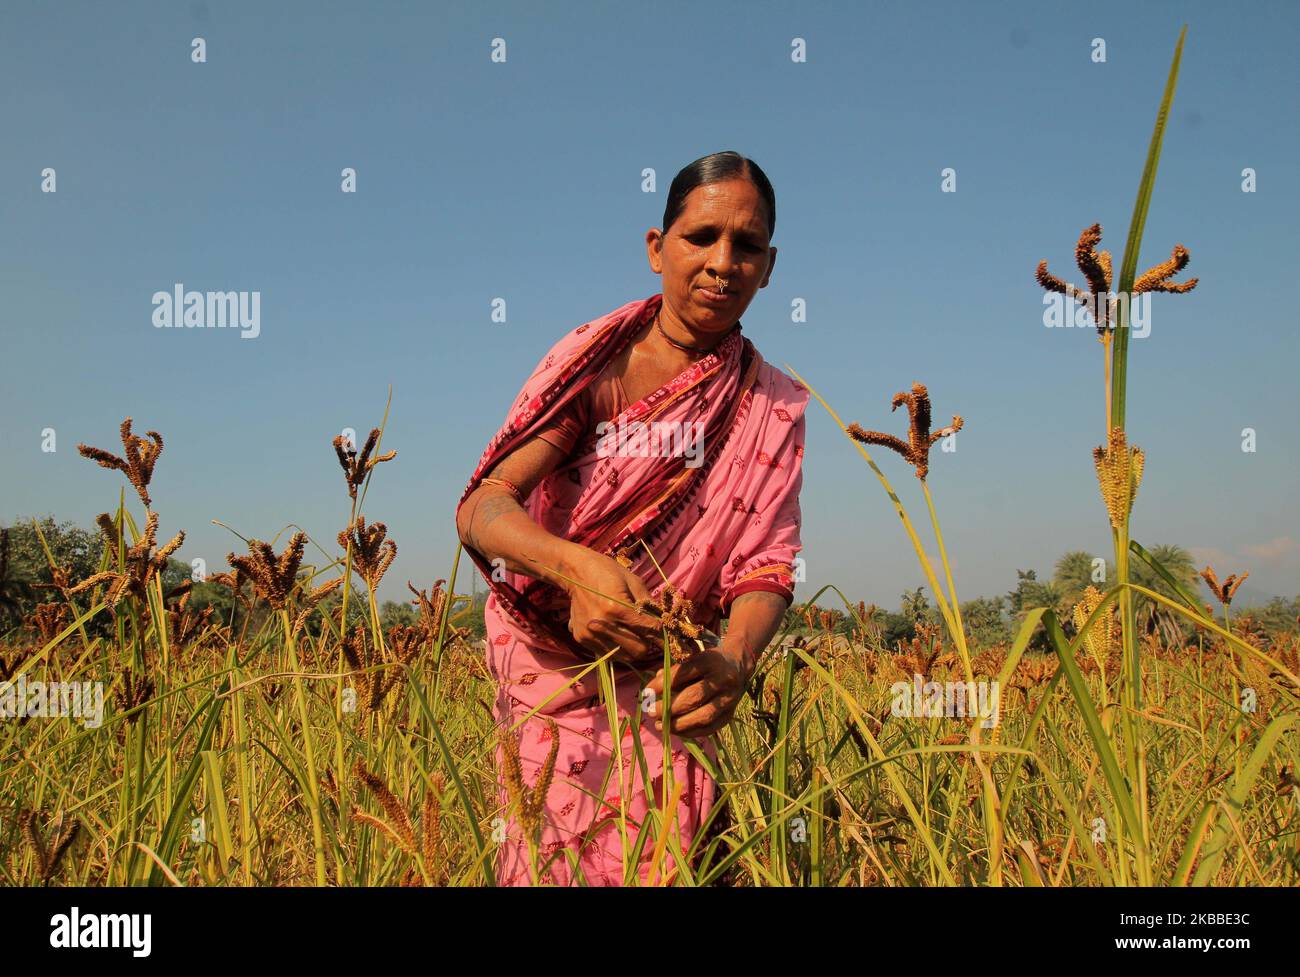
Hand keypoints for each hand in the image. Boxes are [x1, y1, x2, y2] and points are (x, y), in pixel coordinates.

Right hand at [559, 545, 666, 664]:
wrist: (574, 572)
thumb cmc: (607, 572)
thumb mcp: (633, 581)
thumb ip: (649, 604)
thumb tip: (665, 623)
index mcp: (616, 607)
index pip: (649, 630)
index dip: (663, 634)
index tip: (669, 637)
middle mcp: (602, 624)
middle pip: (638, 651)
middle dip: (648, 644)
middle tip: (649, 635)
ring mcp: (590, 634)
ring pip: (624, 657)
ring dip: (632, 648)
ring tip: (632, 635)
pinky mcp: (581, 639)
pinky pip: (608, 654)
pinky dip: (616, 647)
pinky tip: (615, 633)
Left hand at [644, 638, 755, 738]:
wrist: (737, 665)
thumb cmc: (706, 662)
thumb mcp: (691, 659)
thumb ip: (672, 672)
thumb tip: (652, 690)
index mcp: (710, 661)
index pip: (683, 673)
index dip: (663, 684)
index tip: (646, 693)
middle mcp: (723, 680)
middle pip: (694, 697)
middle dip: (669, 707)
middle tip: (651, 712)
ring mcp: (729, 699)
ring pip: (703, 715)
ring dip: (679, 724)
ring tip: (659, 725)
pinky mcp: (730, 714)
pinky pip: (710, 728)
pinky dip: (690, 732)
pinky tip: (674, 731)